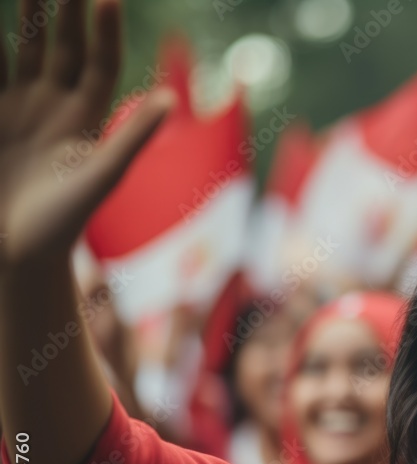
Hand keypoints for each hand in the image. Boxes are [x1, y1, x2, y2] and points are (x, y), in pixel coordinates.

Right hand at [0, 0, 172, 273]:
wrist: (14, 254)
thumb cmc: (63, 223)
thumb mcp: (100, 177)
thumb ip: (132, 136)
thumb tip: (169, 99)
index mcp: (84, 120)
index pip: (98, 64)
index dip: (104, 32)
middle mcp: (53, 108)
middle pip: (61, 48)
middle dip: (62, 11)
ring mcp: (17, 110)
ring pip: (22, 52)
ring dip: (25, 19)